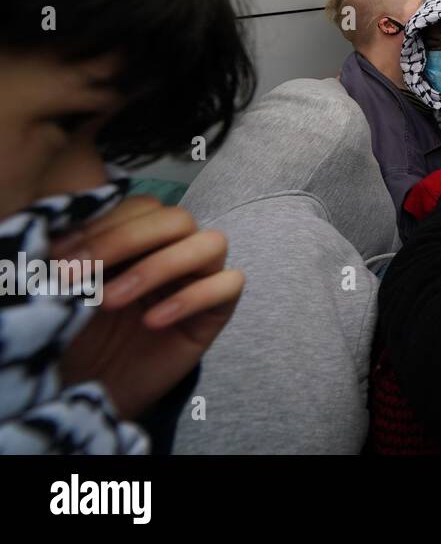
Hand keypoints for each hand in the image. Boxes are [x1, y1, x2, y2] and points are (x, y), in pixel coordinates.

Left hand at [50, 195, 243, 419]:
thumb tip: (66, 228)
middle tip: (78, 276)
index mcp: (143, 234)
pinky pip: (228, 285)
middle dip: (125, 242)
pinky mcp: (219, 310)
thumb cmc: (79, 331)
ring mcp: (202, 277)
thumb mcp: (67, 288)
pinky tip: (153, 322)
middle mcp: (178, 248)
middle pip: (177, 218)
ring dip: (159, 267)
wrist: (94, 386)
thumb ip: (75, 255)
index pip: (142, 207)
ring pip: (212, 243)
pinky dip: (191, 298)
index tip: (58, 258)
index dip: (103, 226)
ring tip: (112, 300)